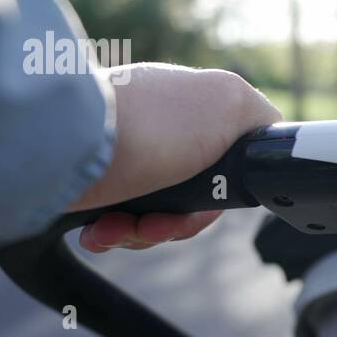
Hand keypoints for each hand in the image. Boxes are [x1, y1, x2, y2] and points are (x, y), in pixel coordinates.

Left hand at [68, 64, 281, 251]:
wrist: (64, 148)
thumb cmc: (151, 125)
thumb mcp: (231, 102)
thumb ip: (260, 117)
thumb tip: (272, 138)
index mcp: (191, 108)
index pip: (227, 162)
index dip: (225, 192)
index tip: (210, 201)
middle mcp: (157, 130)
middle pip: (193, 196)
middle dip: (180, 221)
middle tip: (159, 221)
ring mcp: (121, 157)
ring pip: (154, 215)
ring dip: (142, 233)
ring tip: (118, 229)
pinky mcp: (86, 184)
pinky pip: (113, 222)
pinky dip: (110, 234)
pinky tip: (96, 233)